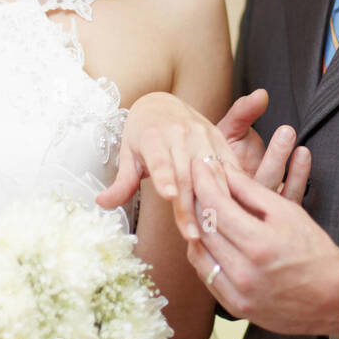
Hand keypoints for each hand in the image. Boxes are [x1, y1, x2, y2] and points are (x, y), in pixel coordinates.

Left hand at [96, 92, 236, 240]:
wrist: (162, 102)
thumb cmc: (142, 133)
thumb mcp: (128, 153)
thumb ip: (122, 182)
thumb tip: (102, 204)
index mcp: (154, 137)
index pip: (160, 161)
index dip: (165, 178)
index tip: (169, 197)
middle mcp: (181, 134)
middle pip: (187, 176)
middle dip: (189, 207)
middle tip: (192, 235)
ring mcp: (203, 135)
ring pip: (211, 173)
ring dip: (214, 202)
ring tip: (213, 231)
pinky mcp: (220, 139)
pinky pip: (230, 166)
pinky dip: (234, 188)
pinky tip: (235, 211)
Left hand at [186, 160, 338, 335]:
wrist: (335, 299)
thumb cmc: (316, 252)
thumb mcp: (288, 212)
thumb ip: (252, 191)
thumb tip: (225, 171)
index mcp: (259, 244)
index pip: (216, 206)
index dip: (204, 181)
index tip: (200, 165)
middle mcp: (244, 272)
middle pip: (203, 228)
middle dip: (196, 200)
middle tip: (196, 182)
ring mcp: (237, 293)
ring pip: (198, 253)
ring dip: (196, 227)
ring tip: (201, 208)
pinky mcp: (235, 307)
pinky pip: (206, 276)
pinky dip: (203, 253)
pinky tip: (209, 237)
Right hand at [216, 88, 309, 198]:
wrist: (223, 168)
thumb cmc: (222, 148)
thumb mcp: (227, 129)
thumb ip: (242, 113)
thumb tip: (262, 94)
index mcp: (222, 186)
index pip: (236, 181)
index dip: (258, 160)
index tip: (280, 130)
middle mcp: (239, 202)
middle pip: (258, 191)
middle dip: (275, 160)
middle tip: (287, 130)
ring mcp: (259, 209)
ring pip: (278, 199)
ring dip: (294, 175)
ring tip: (302, 148)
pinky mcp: (276, 209)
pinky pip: (290, 199)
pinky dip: (299, 179)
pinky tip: (302, 156)